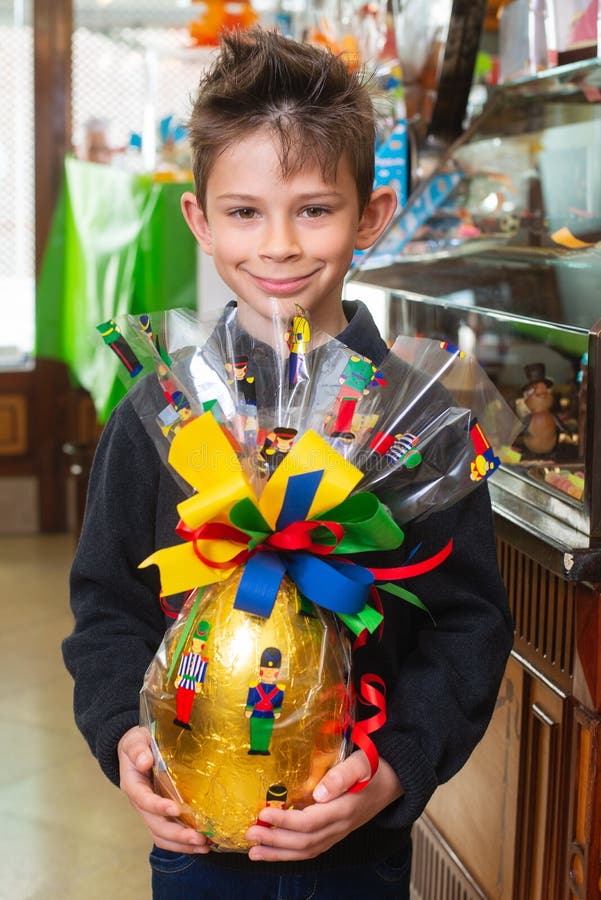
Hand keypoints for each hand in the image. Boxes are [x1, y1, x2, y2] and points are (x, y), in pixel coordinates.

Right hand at [118, 725, 209, 853]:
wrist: (136, 751)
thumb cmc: (137, 744)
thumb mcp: (135, 741)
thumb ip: (138, 750)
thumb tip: (144, 761)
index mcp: (133, 785)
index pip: (144, 800)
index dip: (158, 806)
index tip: (175, 809)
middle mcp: (140, 803)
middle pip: (156, 825)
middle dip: (177, 834)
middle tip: (198, 837)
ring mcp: (150, 812)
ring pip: (162, 835)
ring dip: (182, 843)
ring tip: (204, 845)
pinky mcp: (160, 815)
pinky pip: (168, 835)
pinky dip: (183, 843)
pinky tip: (201, 844)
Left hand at [245, 750, 402, 861]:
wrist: (394, 780)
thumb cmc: (375, 767)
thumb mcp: (362, 763)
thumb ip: (342, 776)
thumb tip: (320, 792)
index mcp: (344, 809)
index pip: (309, 823)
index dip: (284, 821)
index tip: (262, 813)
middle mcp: (340, 826)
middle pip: (304, 842)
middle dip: (275, 841)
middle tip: (250, 833)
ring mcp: (338, 833)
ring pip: (306, 851)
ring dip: (279, 853)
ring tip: (254, 852)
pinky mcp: (335, 833)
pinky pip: (312, 849)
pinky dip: (290, 853)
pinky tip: (274, 851)